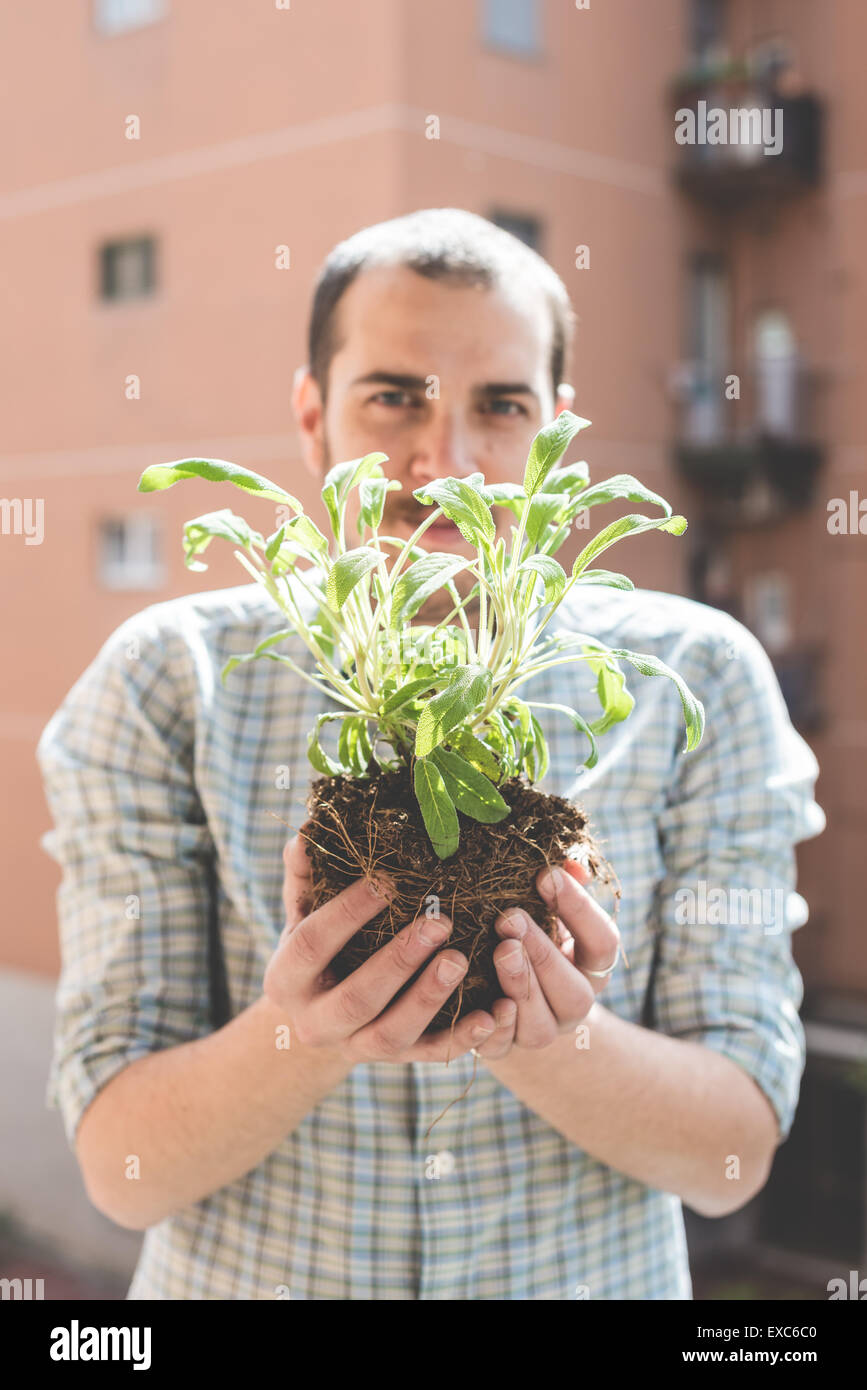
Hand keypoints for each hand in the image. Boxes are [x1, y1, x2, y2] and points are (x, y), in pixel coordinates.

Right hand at [263, 836, 516, 1063]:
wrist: (319, 1014)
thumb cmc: (317, 948)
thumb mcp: (303, 915)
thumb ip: (304, 879)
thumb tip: (304, 836)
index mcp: (286, 980)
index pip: (312, 944)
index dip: (347, 912)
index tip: (385, 878)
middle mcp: (316, 1023)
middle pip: (357, 999)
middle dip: (399, 961)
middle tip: (439, 922)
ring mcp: (356, 1048)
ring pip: (392, 1034)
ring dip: (429, 997)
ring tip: (461, 959)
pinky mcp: (395, 1060)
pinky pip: (430, 1055)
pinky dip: (463, 1038)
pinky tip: (493, 1013)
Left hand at [470, 858, 620, 1061]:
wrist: (509, 999)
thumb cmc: (532, 937)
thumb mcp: (549, 912)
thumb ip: (562, 889)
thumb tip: (568, 863)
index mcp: (591, 967)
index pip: (603, 943)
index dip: (579, 909)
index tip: (547, 875)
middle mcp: (574, 1005)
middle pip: (574, 992)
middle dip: (542, 953)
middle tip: (510, 918)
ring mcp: (543, 1032)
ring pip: (541, 1025)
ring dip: (521, 986)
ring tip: (500, 951)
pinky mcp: (506, 1050)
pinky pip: (504, 1049)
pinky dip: (496, 1029)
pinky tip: (485, 1003)